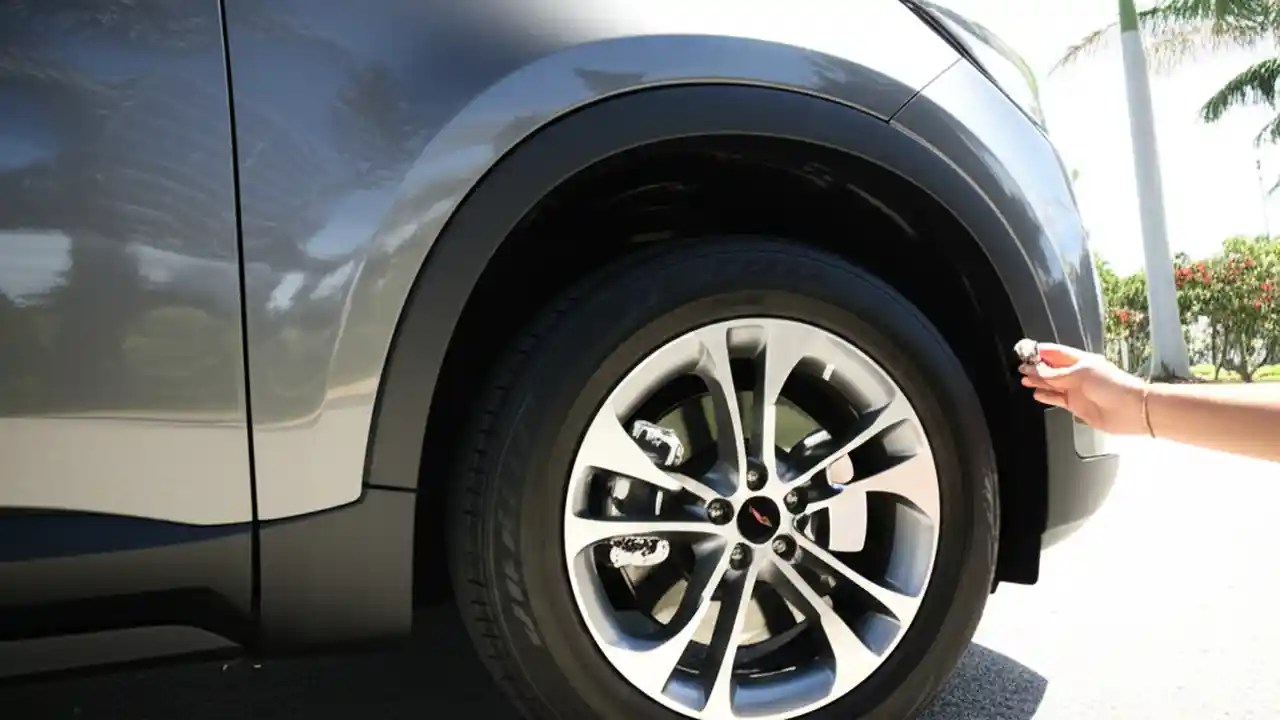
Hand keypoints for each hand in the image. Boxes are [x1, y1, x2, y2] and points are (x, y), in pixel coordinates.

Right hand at [1018, 342, 1149, 434]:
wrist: (1131, 410)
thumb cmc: (1111, 385)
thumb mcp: (1081, 374)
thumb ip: (1056, 375)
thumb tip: (1035, 372)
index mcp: (1080, 361)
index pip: (1056, 353)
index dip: (1041, 352)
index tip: (1025, 351)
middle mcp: (1076, 374)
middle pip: (1052, 368)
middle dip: (1036, 367)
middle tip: (1021, 367)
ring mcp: (1076, 390)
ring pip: (1052, 384)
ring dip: (1038, 381)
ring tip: (1024, 379)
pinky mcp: (1076, 406)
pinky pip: (1057, 399)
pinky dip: (1046, 396)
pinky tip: (1037, 394)